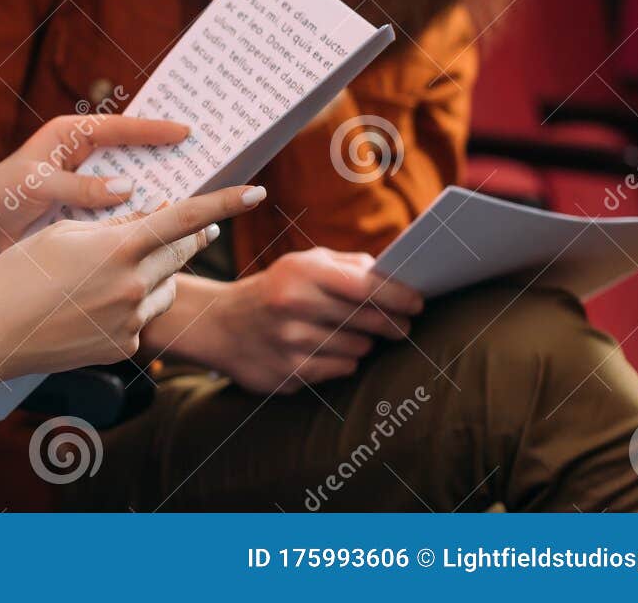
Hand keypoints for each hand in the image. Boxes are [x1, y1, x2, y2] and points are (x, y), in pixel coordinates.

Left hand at [0, 114, 191, 278]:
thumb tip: (126, 188)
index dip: (153, 129)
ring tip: (199, 185)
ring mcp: (86, 184)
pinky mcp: (86, 211)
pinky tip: (168, 220)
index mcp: (68, 135)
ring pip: (132, 180)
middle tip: (206, 151)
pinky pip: (122, 208)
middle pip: (132, 150)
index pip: (118, 128)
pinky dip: (142, 212)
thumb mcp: (36, 187)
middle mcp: (81, 155)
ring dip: (160, 184)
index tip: (186, 131)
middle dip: (166, 152)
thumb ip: (79, 187)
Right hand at [0, 186, 267, 406]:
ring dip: (156, 273)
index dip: (225, 202)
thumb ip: (112, 226)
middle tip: (201, 226)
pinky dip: (132, 306)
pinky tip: (97, 305)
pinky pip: (143, 317)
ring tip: (119, 270)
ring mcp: (132, 320)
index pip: (185, 217)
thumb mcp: (63, 232)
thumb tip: (148, 222)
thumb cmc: (20, 272)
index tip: (257, 191)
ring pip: (164, 287)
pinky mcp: (126, 347)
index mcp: (120, 247)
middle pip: (181, 252)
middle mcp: (134, 285)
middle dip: (192, 237)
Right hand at [144, 247, 423, 393]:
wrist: (219, 325)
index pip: (366, 286)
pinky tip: (326, 350)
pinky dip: (343, 362)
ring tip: (347, 333)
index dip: (400, 296)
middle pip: (370, 320)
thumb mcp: (302, 264)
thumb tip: (398, 276)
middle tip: (401, 324)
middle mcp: (293, 305)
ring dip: (364, 343)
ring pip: (359, 349)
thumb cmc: (274, 289)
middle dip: (393, 323)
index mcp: (300, 272)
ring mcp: (290, 342)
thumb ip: (349, 266)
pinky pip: (342, 370)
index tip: (418, 302)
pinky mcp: (289, 373)